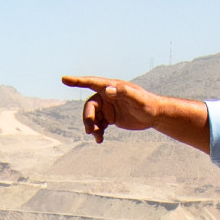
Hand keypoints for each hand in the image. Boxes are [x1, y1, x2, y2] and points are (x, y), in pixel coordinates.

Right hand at [60, 76, 210, 150]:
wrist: (155, 115)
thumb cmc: (148, 103)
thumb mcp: (137, 98)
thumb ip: (123, 92)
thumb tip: (107, 90)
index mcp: (112, 87)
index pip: (91, 82)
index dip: (77, 81)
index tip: (64, 79)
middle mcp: (107, 95)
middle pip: (90, 106)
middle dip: (88, 118)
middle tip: (91, 130)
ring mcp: (108, 107)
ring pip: (93, 117)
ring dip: (93, 127)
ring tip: (98, 137)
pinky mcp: (111, 117)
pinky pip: (99, 124)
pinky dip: (98, 131)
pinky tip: (100, 139)